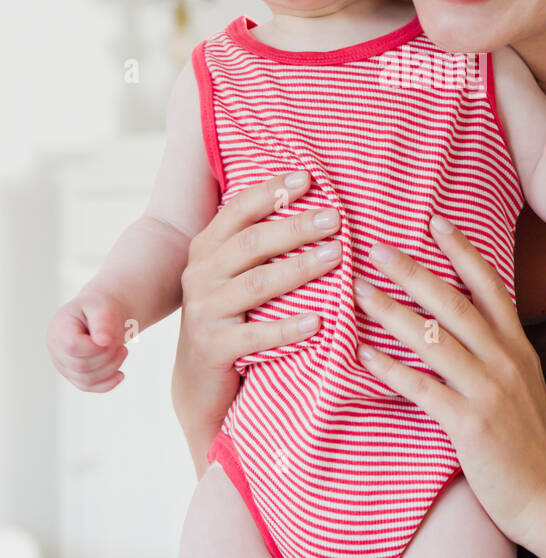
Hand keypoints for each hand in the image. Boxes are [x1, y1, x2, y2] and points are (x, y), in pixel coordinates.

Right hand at [46, 289, 130, 392]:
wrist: (100, 315)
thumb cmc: (99, 309)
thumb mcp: (102, 306)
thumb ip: (103, 321)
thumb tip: (104, 341)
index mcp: (59, 328)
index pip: (73, 346)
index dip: (96, 347)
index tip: (111, 338)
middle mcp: (56, 349)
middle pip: (81, 366)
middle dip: (107, 357)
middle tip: (121, 344)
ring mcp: (63, 365)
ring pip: (86, 380)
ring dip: (111, 368)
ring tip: (122, 351)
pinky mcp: (74, 375)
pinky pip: (88, 387)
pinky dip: (107, 384)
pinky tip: (120, 374)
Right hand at [173, 169, 342, 456]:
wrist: (197, 380)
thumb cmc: (229, 314)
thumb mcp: (232, 274)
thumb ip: (256, 243)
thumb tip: (312, 204)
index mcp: (206, 249)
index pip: (238, 210)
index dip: (272, 191)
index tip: (308, 178)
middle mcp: (200, 275)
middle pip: (252, 244)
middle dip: (295, 227)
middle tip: (335, 218)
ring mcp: (204, 312)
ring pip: (257, 285)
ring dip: (299, 268)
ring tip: (336, 256)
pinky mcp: (214, 348)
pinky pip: (256, 335)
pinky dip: (288, 328)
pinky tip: (318, 321)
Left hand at [352, 216, 545, 549]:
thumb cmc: (529, 443)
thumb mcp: (523, 384)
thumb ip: (496, 352)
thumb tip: (461, 324)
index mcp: (518, 347)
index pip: (490, 285)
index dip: (462, 250)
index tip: (435, 221)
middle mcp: (505, 360)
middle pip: (454, 303)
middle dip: (413, 272)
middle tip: (378, 248)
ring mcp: (489, 391)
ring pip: (433, 339)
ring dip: (391, 312)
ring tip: (359, 292)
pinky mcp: (470, 423)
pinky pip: (422, 388)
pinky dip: (390, 369)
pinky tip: (364, 355)